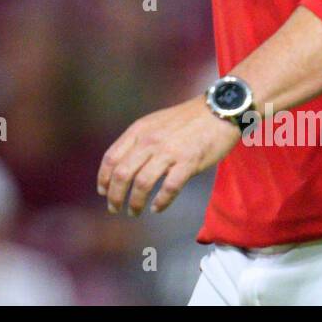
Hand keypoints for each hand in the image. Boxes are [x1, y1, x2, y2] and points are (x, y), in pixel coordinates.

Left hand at [98, 96, 242, 215]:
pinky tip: (157, 208)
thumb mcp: (155, 122)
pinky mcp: (188, 162)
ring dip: (135, 202)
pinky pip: (169, 188)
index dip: (104, 178)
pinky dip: (160, 202)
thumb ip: (139, 140)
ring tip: (134, 211)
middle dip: (115, 196)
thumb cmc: (187, 119)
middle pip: (122, 174)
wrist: (218, 110)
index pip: (111, 158)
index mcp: (138, 131)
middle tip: (115, 208)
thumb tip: (125, 164)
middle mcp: (149, 141)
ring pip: (142, 183)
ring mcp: (169, 152)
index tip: (103, 191)